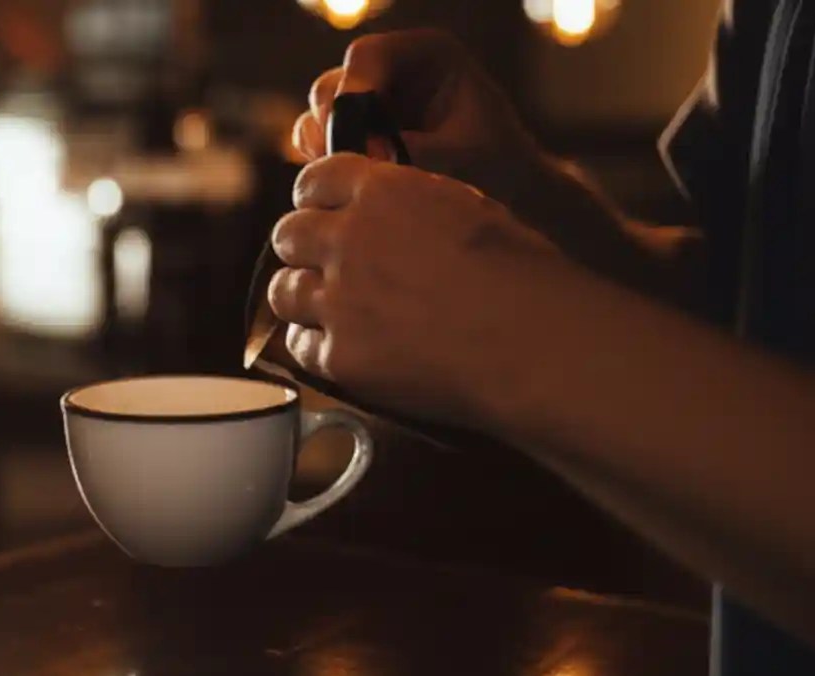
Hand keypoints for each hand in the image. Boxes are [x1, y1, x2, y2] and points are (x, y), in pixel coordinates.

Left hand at [268, 153, 556, 425]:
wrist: (532, 342)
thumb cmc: (519, 274)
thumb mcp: (466, 207)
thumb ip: (410, 203)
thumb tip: (390, 211)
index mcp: (382, 191)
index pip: (314, 179)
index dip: (317, 198)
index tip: (324, 212)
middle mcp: (348, 239)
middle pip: (289, 233)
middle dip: (303, 246)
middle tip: (323, 265)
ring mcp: (339, 300)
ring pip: (283, 290)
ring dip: (300, 296)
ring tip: (326, 309)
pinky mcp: (340, 356)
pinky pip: (301, 347)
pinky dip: (317, 348)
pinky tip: (343, 349)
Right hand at [292, 30, 542, 209]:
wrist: (508, 192)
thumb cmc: (499, 164)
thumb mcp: (466, 156)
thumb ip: (418, 152)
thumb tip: (367, 160)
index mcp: (426, 54)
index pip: (368, 56)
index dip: (352, 92)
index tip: (357, 139)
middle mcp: (391, 72)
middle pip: (334, 85)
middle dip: (334, 128)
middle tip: (348, 168)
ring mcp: (370, 104)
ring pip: (320, 115)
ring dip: (324, 149)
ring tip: (345, 181)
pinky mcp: (358, 136)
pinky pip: (319, 143)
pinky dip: (323, 163)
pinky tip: (341, 186)